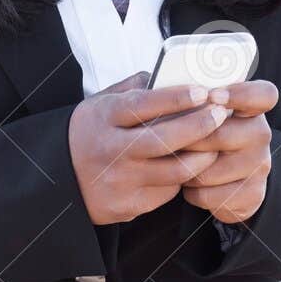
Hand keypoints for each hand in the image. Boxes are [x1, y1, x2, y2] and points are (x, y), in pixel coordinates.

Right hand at [66, 71, 230, 224]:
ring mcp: (119, 180)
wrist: (58, 179)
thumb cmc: (91, 132)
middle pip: (165, 140)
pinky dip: (182, 177)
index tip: (203, 91)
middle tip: (222, 113)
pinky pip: (167, 192)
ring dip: (203, 156)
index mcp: (103, 118)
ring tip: (217, 142)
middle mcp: (110, 150)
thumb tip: (174, 75)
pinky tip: (191, 165)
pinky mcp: (126, 206)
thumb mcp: (102, 103)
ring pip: (175, 171)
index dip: (176, 98)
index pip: (143, 105)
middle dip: (200, 126)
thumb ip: (135, 89)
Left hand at [179, 79, 278, 223]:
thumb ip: (193, 99)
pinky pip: (209, 195)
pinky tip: (190, 185)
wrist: (231, 180)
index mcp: (252, 108)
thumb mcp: (207, 114)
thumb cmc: (209, 136)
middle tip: (169, 139)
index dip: (241, 94)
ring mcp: (259, 166)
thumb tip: (155, 84)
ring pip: (210, 170)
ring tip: (177, 163)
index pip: (264, 94)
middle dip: (189, 140)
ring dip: (186, 169)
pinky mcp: (252, 194)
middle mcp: (261, 134)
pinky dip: (192, 193)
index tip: (213, 96)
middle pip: (222, 135)